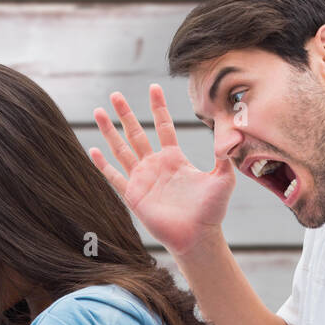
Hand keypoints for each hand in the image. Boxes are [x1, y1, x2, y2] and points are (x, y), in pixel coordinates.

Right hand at [89, 84, 235, 257]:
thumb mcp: (223, 179)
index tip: (153, 87)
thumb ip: (224, 157)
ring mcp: (142, 180)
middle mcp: (156, 166)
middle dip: (126, 114)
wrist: (197, 237)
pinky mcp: (133, 195)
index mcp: (174, 159)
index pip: (164, 126)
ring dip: (109, 131)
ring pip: (121, 149)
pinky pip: (114, 177)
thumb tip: (231, 137)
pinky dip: (103, 164)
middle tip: (115, 95)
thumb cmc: (211, 212)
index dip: (158, 107)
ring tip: (98, 112)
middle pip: (137, 133)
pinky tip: (93, 149)